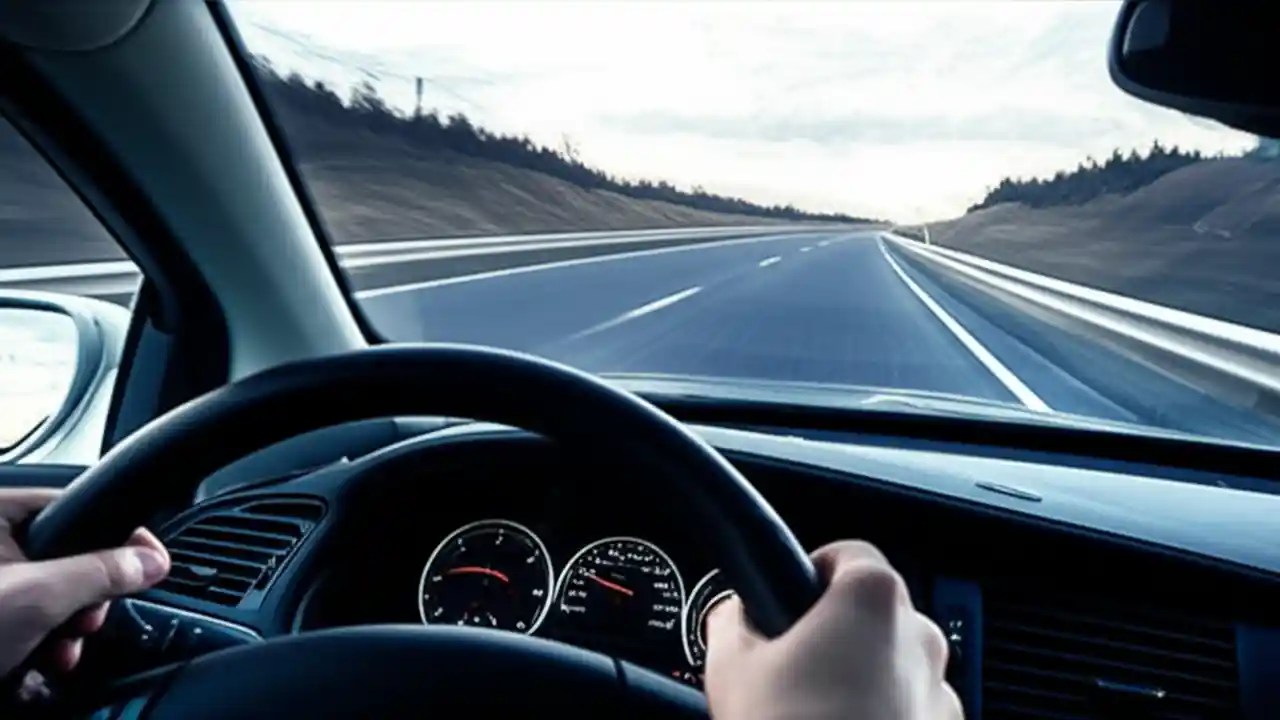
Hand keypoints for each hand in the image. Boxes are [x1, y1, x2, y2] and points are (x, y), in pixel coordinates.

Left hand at [0, 488, 169, 679]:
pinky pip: (19, 621)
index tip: (148, 562)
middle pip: (63, 557)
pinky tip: (33, 665)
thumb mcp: (38, 597)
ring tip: (57, 653)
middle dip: (84, 599)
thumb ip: (102, 572)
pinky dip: (33, 645)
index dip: (117, 537)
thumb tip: (149, 559)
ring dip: (62, 630)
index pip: (74, 509)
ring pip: (43, 595)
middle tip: (84, 623)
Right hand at [704, 541, 961, 719]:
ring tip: (814, 716)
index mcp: (873, 599)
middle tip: (789, 669)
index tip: (785, 603)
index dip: (808, 573)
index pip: (845, 554)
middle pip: (872, 614)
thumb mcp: (731, 667)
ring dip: (861, 683)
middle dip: (833, 635)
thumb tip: (734, 615)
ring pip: (894, 669)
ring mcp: (942, 695)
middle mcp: (922, 639)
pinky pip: (910, 714)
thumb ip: (732, 620)